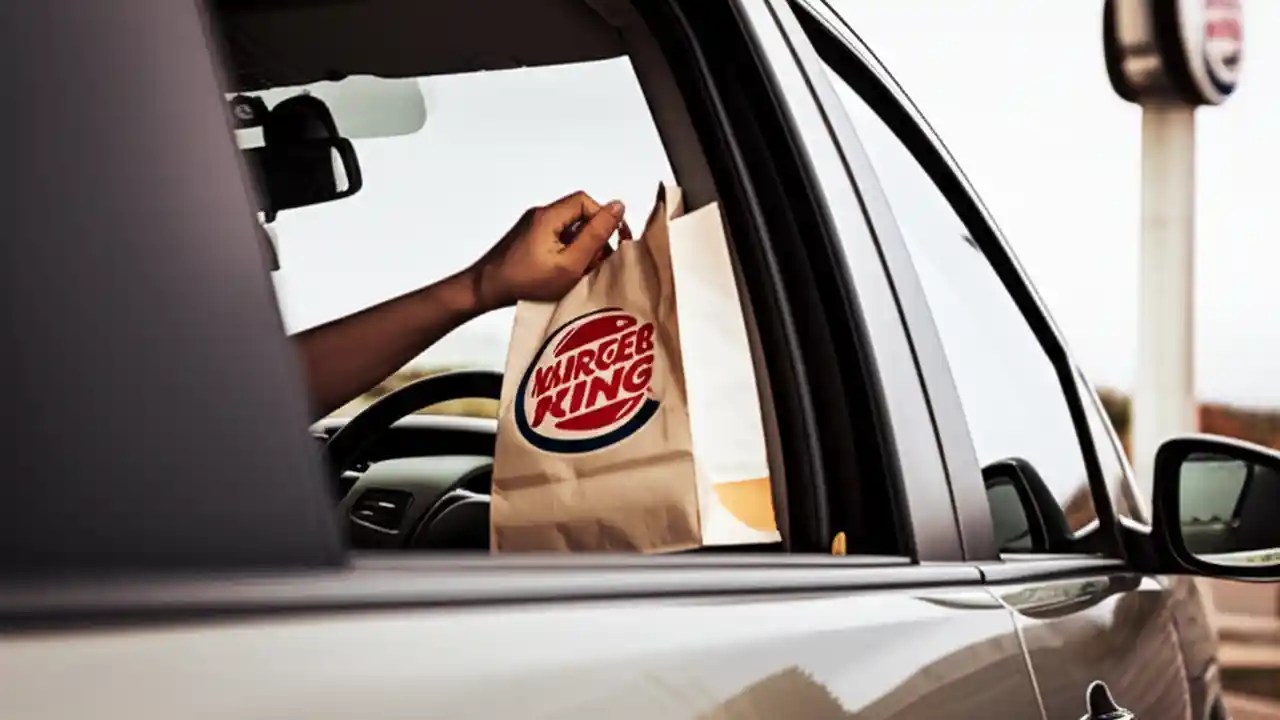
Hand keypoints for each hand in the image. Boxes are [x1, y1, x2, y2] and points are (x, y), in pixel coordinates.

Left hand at [467, 191, 623, 310]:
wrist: (486, 289)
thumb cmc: (525, 281)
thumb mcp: (570, 262)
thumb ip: (596, 234)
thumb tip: (617, 207)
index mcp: (549, 215)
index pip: (586, 202)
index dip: (603, 219)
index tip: (610, 242)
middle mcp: (540, 215)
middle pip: (579, 215)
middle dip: (593, 238)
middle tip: (595, 263)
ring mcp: (532, 227)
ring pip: (569, 229)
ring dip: (580, 248)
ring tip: (580, 272)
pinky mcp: (528, 239)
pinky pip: (556, 239)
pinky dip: (566, 253)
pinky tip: (564, 274)